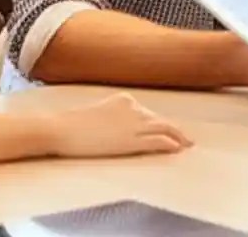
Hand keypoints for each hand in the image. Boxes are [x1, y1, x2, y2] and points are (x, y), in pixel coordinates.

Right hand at [47, 93, 191, 157]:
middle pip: (160, 120)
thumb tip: (118, 128)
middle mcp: (133, 108)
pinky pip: (157, 141)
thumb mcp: (97, 115)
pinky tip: (178, 149)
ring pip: (164, 129)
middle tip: (187, 140)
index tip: (170, 130)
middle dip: (174, 130)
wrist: (60, 129)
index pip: (148, 113)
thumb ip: (112, 118)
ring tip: (187, 145)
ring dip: (178, 138)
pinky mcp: (130, 140)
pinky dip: (170, 144)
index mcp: (124, 99)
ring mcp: (133, 124)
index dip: (160, 123)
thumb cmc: (71, 125)